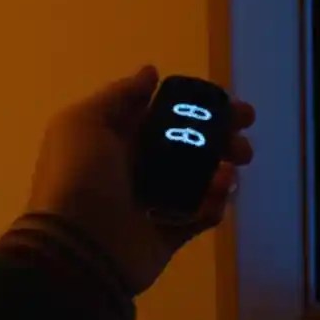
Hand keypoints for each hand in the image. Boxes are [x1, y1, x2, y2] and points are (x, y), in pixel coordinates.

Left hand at [24, 65, 254, 294]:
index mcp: (120, 137)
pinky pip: (204, 213)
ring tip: (228, 174)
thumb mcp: (84, 123)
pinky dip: (216, 204)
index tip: (229, 105)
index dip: (200, 107)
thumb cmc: (79, 178)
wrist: (77, 247)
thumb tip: (151, 72)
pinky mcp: (172, 230)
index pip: (168, 114)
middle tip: (242, 141)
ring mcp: (158, 199)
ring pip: (203, 177)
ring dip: (224, 170)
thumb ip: (120, 96)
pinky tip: (216, 198)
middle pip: (192, 143)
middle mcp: (140, 165)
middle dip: (224, 137)